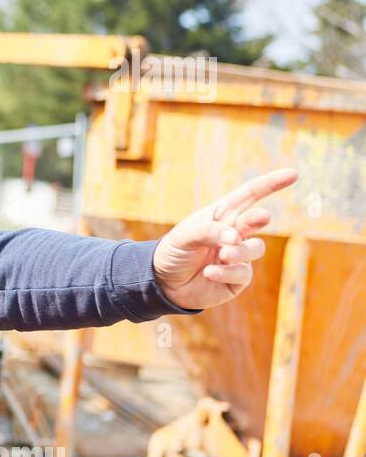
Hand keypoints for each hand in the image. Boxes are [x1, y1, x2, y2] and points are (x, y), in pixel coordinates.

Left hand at [151, 168, 297, 310]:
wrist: (164, 283)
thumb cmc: (174, 252)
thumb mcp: (184, 236)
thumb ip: (208, 231)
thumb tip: (236, 237)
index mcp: (222, 215)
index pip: (249, 195)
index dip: (271, 184)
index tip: (293, 174)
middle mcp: (235, 233)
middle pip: (256, 219)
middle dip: (259, 218)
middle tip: (260, 217)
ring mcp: (239, 256)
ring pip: (255, 248)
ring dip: (239, 251)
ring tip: (222, 255)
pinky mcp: (238, 279)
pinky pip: (243, 273)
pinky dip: (226, 272)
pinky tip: (209, 273)